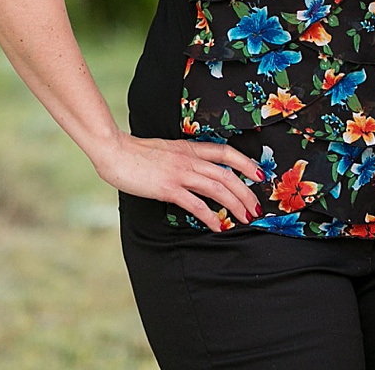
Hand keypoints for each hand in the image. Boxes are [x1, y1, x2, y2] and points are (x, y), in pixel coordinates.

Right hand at [90, 131, 265, 229]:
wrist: (114, 151)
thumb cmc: (134, 153)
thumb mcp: (165, 150)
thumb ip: (181, 159)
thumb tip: (194, 172)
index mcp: (188, 148)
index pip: (225, 152)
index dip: (245, 163)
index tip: (260, 175)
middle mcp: (188, 159)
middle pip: (227, 174)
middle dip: (246, 193)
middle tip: (257, 208)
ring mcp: (179, 173)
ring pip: (218, 188)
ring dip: (235, 205)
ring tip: (246, 218)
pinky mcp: (168, 188)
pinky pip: (196, 204)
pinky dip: (211, 216)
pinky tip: (218, 226)